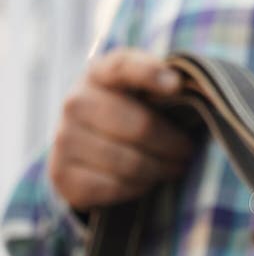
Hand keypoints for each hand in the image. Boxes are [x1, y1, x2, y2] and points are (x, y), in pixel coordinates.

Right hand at [49, 48, 193, 210]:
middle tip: (187, 152)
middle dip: (174, 145)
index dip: (149, 73)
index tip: (175, 84)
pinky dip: (139, 188)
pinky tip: (146, 181)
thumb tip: (188, 91)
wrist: (85, 148)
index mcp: (100, 74)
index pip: (124, 67)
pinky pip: (114, 187)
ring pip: (130, 163)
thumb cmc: (130, 114)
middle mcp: (76, 101)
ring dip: (161, 170)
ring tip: (173, 168)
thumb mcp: (143, 93)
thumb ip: (164, 87)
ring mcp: (65, 138)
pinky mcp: (63, 174)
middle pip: (141, 127)